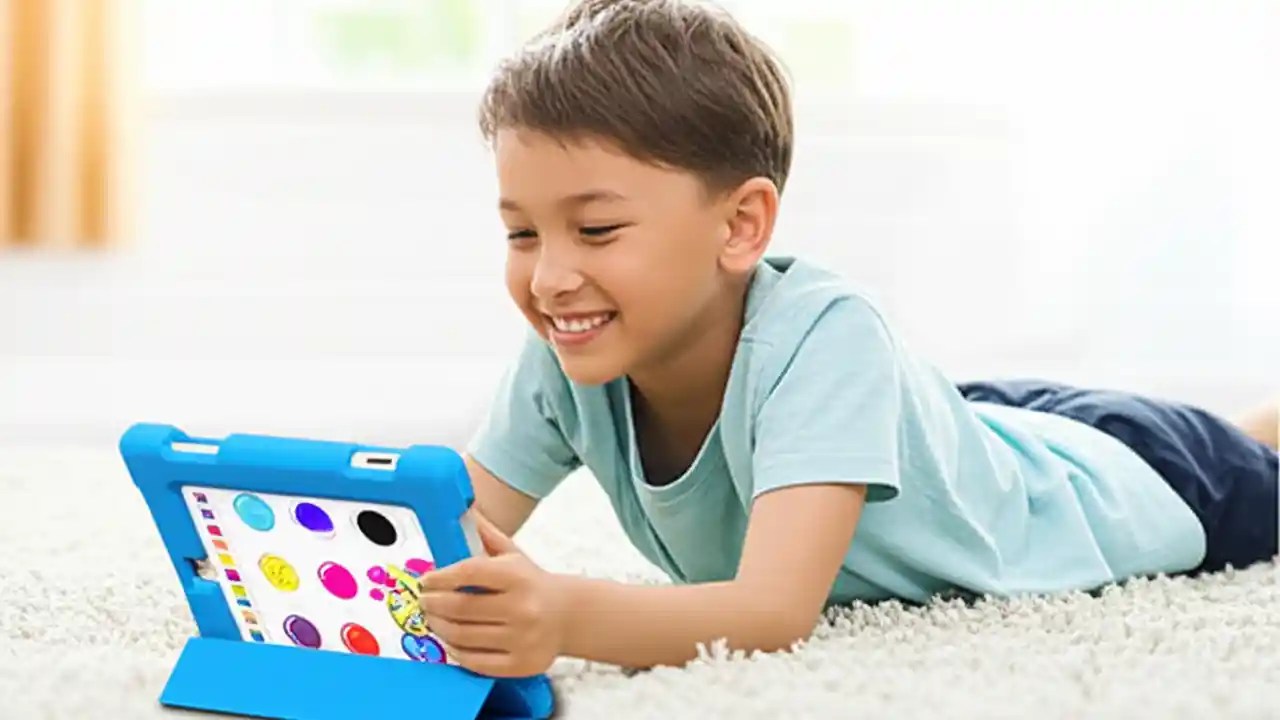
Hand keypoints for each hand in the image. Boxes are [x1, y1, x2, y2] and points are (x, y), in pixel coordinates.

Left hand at [419, 512, 569, 676]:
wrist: (570, 616)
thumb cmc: (533, 584)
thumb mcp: (514, 555)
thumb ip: (486, 535)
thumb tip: (462, 510)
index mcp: (518, 575)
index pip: (468, 573)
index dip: (440, 577)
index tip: (425, 581)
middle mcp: (521, 607)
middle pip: (460, 608)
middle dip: (433, 604)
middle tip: (424, 601)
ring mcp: (521, 638)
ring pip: (463, 636)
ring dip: (439, 627)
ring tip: (432, 619)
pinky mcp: (520, 664)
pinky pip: (475, 661)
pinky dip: (456, 651)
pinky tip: (451, 641)